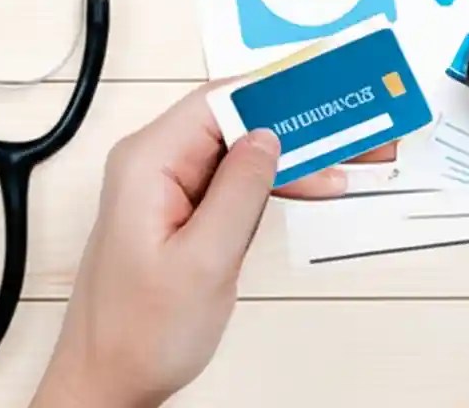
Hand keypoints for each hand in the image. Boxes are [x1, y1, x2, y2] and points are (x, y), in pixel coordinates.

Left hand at [31, 82, 348, 407]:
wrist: (109, 381)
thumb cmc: (139, 333)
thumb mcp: (204, 261)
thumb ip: (239, 191)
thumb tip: (269, 136)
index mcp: (148, 163)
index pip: (221, 101)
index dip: (279, 91)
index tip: (328, 91)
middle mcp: (154, 164)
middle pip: (238, 120)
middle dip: (300, 124)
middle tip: (359, 132)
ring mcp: (169, 187)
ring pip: (243, 149)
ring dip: (297, 154)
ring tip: (354, 159)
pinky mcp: (184, 210)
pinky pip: (236, 179)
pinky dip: (277, 182)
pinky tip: (316, 186)